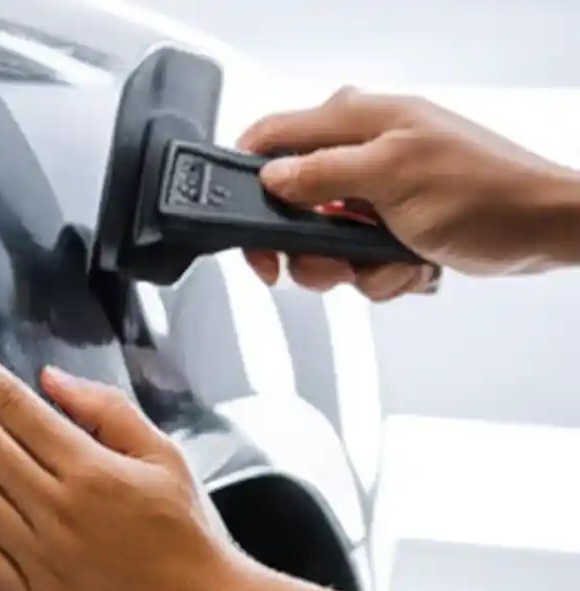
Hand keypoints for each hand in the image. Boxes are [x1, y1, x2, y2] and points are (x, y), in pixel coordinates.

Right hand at [238, 87, 579, 298]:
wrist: (541, 229)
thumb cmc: (485, 191)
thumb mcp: (391, 175)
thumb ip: (321, 174)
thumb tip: (271, 178)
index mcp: (353, 119)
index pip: (269, 139)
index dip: (248, 184)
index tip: (249, 232)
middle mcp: (359, 150)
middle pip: (289, 204)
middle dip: (306, 247)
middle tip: (330, 261)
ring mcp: (374, 188)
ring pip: (321, 241)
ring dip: (349, 266)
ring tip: (385, 261)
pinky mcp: (390, 221)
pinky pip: (356, 256)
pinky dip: (379, 271)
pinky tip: (407, 263)